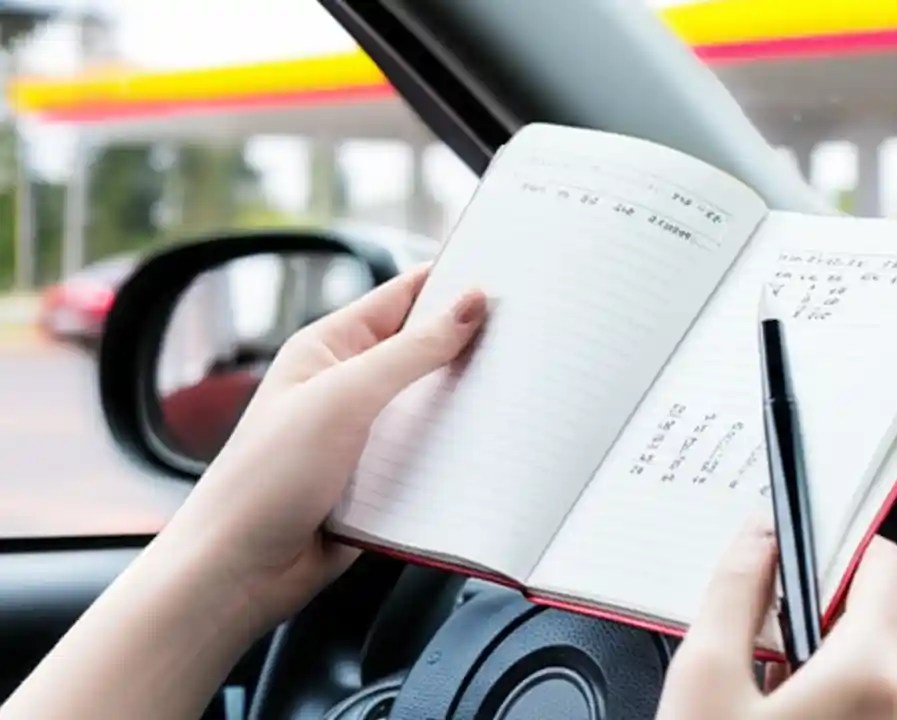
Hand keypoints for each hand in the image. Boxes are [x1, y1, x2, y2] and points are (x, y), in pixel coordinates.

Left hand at [160, 263, 486, 630]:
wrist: (240, 572)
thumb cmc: (266, 479)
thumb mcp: (343, 399)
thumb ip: (411, 352)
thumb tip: (469, 304)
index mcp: (329, 348)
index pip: (402, 297)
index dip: (451, 286)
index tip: (506, 280)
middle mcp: (349, 386)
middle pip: (425, 352)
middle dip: (470, 348)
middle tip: (525, 341)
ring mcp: (367, 435)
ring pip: (435, 407)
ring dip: (466, 406)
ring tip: (518, 393)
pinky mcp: (382, 480)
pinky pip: (432, 457)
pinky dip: (457, 455)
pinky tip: (489, 452)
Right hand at [657, 522, 896, 719]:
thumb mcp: (703, 681)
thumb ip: (734, 593)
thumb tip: (759, 536)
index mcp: (873, 673)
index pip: (888, 564)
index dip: (838, 549)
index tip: (798, 558)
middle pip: (877, 622)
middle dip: (819, 623)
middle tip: (761, 650)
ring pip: (875, 674)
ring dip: (827, 673)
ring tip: (767, 704)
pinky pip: (880, 713)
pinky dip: (839, 709)